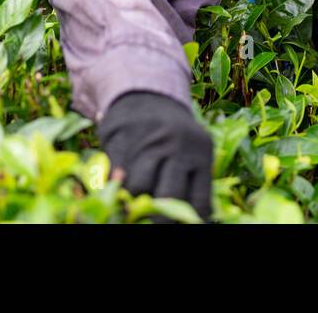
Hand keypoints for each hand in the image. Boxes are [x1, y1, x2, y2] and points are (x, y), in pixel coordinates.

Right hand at [98, 90, 211, 220]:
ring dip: (135, 199)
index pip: (199, 202)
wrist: (145, 92)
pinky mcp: (123, 139)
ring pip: (140, 188)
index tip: (183, 225)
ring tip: (136, 200)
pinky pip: (117, 175)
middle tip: (155, 221)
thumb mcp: (191, 151)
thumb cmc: (171, 133)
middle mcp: (178, 147)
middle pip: (170, 198)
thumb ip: (191, 182)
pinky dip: (117, 186)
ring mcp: (149, 142)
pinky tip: (119, 186)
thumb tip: (196, 220)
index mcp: (200, 153)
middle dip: (161, 219)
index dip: (190, 222)